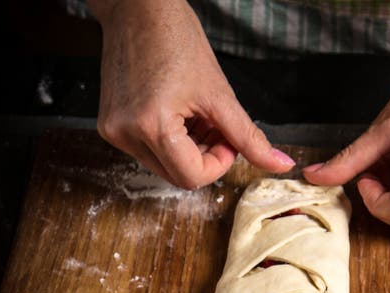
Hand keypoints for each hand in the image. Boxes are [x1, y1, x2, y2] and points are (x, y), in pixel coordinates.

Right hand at [92, 0, 294, 188]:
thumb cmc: (176, 38)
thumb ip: (249, 137)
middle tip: (213, 126)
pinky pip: (148, 151)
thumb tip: (280, 164)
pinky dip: (168, 142)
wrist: (137, 7)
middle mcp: (126, 134)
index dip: (218, 163)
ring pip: (164, 167)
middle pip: (177, 177)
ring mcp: (114, 132)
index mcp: (152, 126)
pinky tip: (175, 113)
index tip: (226, 139)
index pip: (193, 177)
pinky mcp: (109, 126)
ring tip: (194, 116)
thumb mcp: (220, 94)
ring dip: (187, 151)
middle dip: (203, 158)